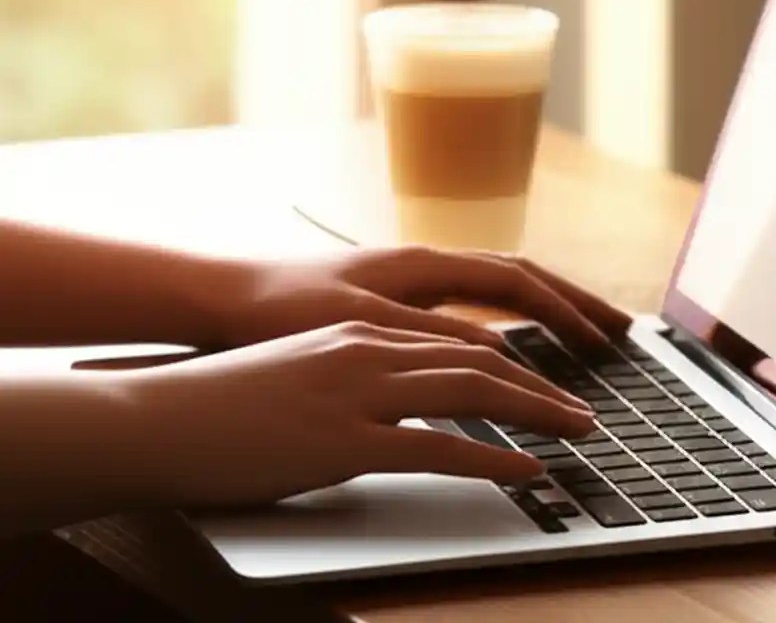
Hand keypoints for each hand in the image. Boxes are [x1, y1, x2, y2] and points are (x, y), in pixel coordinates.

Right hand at [118, 321, 596, 507]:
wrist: (157, 419)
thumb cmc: (223, 406)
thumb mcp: (303, 377)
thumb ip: (356, 385)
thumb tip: (396, 412)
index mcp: (361, 336)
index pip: (458, 345)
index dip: (516, 366)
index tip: (551, 386)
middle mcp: (368, 352)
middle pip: (481, 363)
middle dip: (544, 388)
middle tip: (585, 413)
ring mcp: (358, 393)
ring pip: (473, 393)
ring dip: (537, 414)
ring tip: (578, 433)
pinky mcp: (344, 440)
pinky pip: (439, 449)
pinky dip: (492, 460)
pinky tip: (525, 472)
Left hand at [217, 247, 630, 349]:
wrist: (221, 298)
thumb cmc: (279, 308)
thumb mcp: (358, 326)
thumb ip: (430, 338)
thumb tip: (502, 351)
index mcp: (424, 265)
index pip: (518, 283)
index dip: (566, 313)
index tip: (602, 342)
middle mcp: (427, 264)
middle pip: (524, 277)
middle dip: (576, 302)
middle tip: (622, 330)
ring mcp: (415, 279)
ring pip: (501, 288)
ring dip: (549, 310)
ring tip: (587, 335)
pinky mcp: (399, 299)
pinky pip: (476, 305)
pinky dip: (513, 320)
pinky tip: (521, 341)